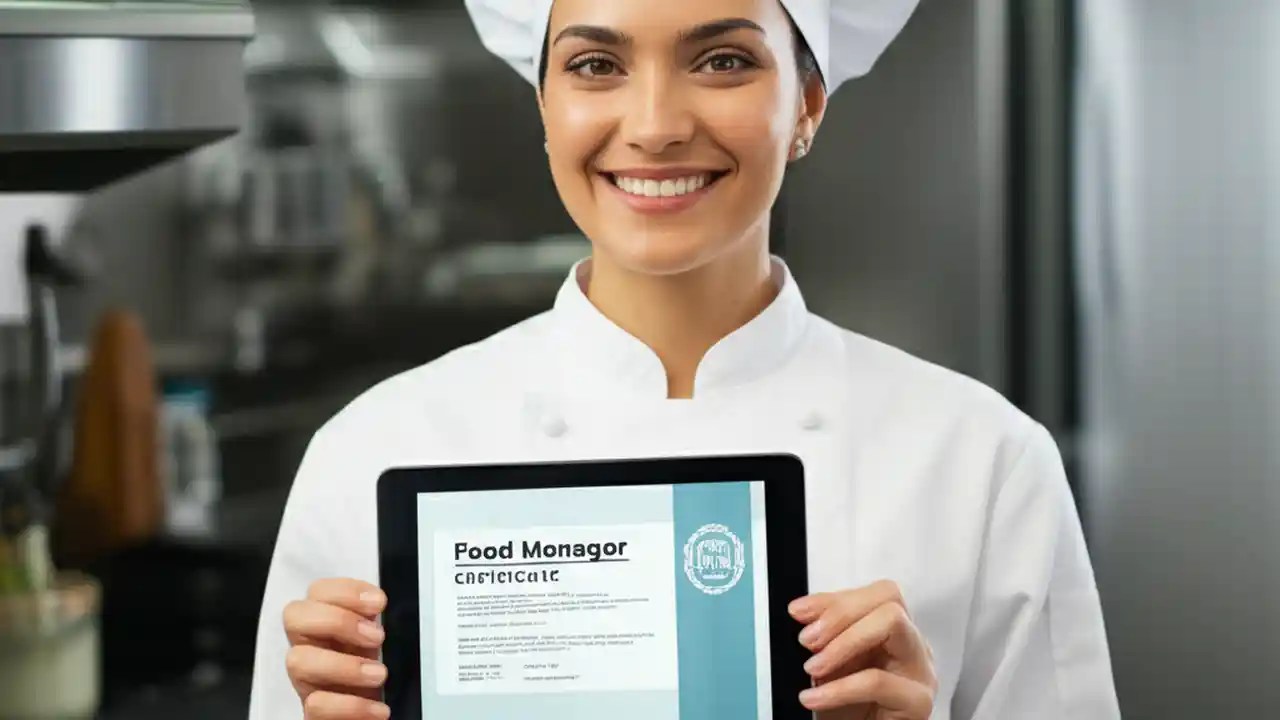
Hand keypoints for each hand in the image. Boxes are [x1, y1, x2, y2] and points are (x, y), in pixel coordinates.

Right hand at [283, 578, 390, 718]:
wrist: (376, 713)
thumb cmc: (376, 673)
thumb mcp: (379, 643)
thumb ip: (376, 622)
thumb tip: (390, 607)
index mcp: (327, 623)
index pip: (318, 591)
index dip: (346, 591)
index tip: (379, 603)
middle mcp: (310, 646)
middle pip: (294, 615)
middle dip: (337, 620)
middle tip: (376, 637)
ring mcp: (306, 679)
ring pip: (296, 660)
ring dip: (343, 665)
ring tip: (379, 674)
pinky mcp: (312, 712)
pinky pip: (315, 705)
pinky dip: (350, 706)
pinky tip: (378, 709)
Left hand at [789, 580, 937, 718]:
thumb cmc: (848, 713)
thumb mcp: (832, 666)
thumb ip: (825, 637)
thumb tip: (802, 611)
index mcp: (895, 634)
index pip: (876, 594)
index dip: (835, 598)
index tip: (798, 612)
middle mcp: (914, 645)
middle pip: (889, 599)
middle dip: (840, 613)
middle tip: (807, 640)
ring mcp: (921, 671)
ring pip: (892, 623)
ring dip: (843, 642)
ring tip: (812, 668)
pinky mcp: (918, 702)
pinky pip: (876, 680)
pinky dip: (838, 687)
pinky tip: (813, 698)